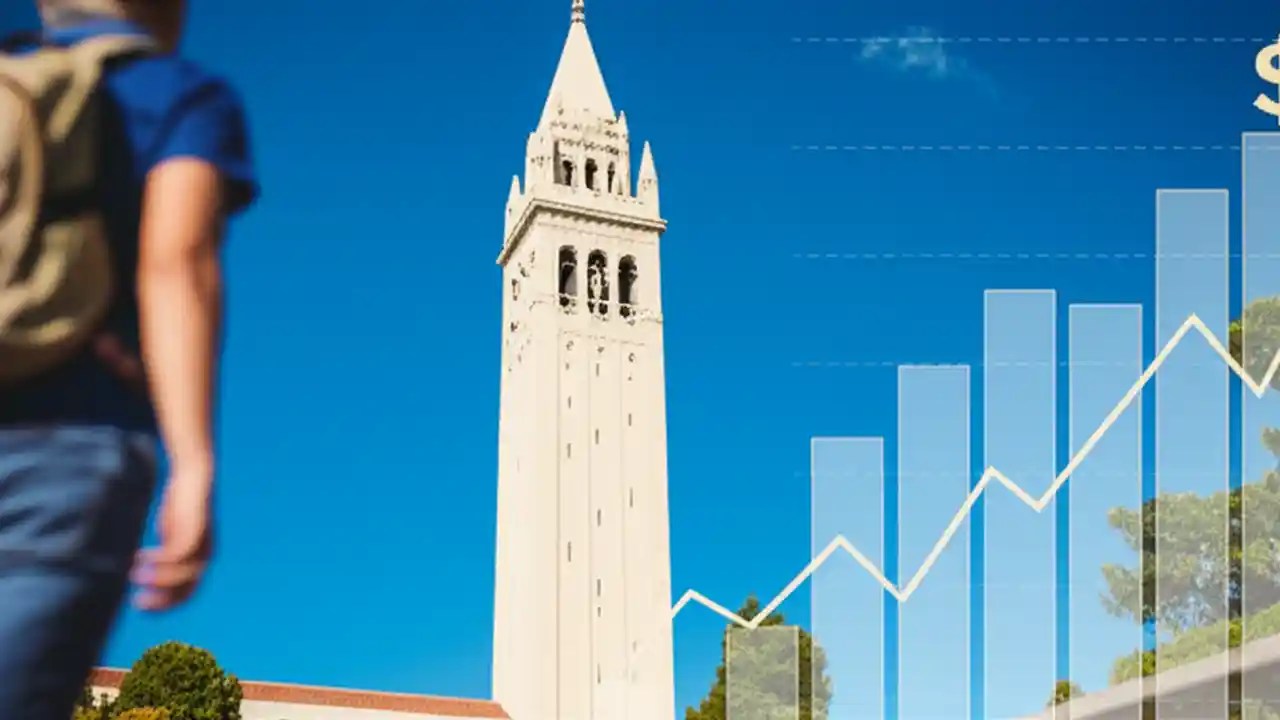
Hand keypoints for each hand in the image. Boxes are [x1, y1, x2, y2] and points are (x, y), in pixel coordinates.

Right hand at [132, 467, 213, 610]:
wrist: (194, 476)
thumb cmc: (180, 504)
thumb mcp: (170, 532)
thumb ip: (162, 550)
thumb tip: (139, 564)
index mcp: (200, 559)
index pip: (186, 592)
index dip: (164, 603)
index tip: (140, 604)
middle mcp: (205, 556)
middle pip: (186, 590)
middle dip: (161, 600)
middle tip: (136, 603)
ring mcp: (202, 544)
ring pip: (182, 575)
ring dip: (157, 580)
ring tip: (133, 576)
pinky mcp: (196, 531)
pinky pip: (177, 555)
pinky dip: (158, 561)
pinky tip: (139, 557)